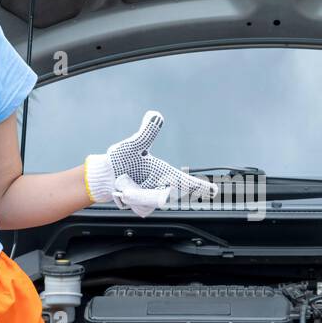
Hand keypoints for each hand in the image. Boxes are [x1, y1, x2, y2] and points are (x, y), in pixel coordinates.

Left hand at [84, 111, 217, 216]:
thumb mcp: (133, 145)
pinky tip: (123, 191)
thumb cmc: (121, 159)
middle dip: (145, 194)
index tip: (215, 190)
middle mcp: (161, 187)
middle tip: (127, 188)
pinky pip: (140, 207)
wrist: (106, 176)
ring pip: (148, 202)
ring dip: (132, 193)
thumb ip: (147, 133)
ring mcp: (153, 199)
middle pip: (163, 196)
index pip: (186, 181)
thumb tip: (156, 114)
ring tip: (123, 185)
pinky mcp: (144, 207)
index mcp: (164, 172)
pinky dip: (129, 198)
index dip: (201, 186)